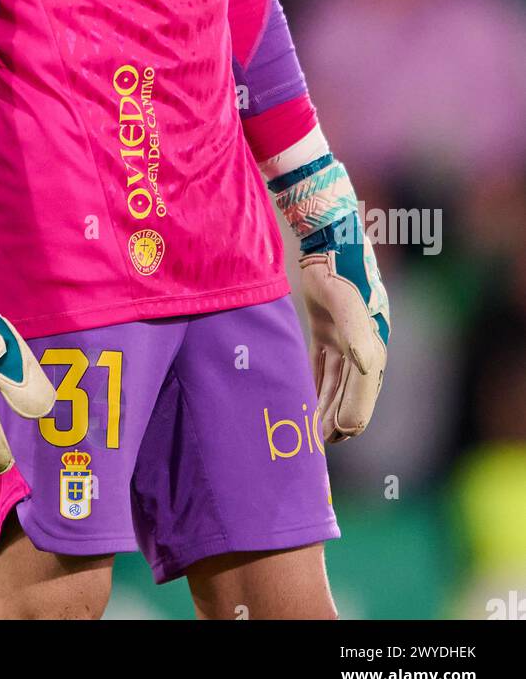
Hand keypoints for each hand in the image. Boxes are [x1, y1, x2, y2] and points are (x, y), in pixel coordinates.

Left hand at [267, 151, 389, 443]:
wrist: (327, 233)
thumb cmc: (336, 264)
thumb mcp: (343, 298)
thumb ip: (356, 332)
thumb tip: (368, 367)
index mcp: (372, 341)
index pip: (364, 389)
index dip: (351, 414)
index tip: (335, 436)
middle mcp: (364, 343)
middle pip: (353, 392)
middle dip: (338, 419)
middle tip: (316, 445)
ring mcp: (347, 338)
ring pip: (338, 384)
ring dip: (327, 409)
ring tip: (310, 434)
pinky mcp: (330, 331)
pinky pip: (326, 369)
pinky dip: (319, 389)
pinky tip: (306, 404)